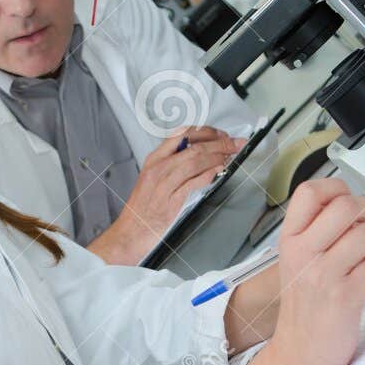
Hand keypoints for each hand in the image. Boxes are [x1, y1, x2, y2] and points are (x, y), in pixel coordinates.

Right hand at [90, 126, 242, 264]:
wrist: (129, 233)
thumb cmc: (142, 210)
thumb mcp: (154, 180)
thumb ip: (175, 167)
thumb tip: (200, 160)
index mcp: (154, 160)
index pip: (181, 135)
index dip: (205, 132)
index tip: (220, 135)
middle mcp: (158, 168)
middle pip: (193, 147)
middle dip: (219, 143)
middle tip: (234, 143)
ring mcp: (164, 184)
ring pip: (195, 161)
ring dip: (217, 157)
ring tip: (230, 156)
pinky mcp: (171, 201)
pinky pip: (193, 183)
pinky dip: (208, 175)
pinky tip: (218, 171)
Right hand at [266, 178, 364, 364]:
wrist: (301, 351)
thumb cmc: (306, 304)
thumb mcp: (298, 259)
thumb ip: (319, 229)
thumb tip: (357, 204)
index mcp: (290, 239)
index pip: (310, 191)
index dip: (336, 188)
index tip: (344, 201)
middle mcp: (302, 252)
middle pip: (346, 206)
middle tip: (364, 231)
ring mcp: (322, 275)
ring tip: (362, 262)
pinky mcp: (344, 296)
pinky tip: (363, 282)